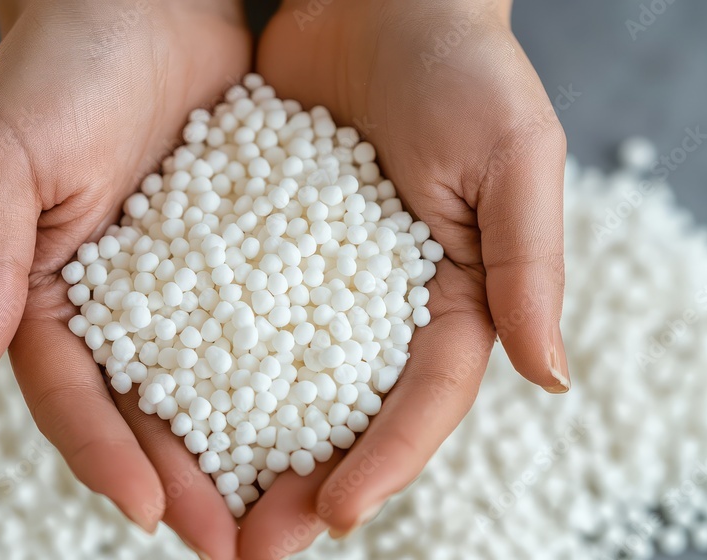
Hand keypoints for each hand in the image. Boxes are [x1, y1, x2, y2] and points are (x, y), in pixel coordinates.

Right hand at [0, 1, 249, 556]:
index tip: (152, 511)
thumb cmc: (61, 64)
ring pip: (215, 385)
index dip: (106, 455)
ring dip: (247, 450)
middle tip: (237, 544)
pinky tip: (331, 414)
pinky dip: (293, 373)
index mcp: (50, 295)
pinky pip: (269, 323)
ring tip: (292, 505)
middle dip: (189, 480)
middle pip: (148, 411)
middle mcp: (120, 305)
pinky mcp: (245, 254)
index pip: (73, 394)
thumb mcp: (4, 155)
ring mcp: (185, 286)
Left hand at [242, 1, 569, 555]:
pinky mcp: (250, 239)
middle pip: (340, 409)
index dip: (385, 460)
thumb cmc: (464, 66)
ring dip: (237, 443)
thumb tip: (553, 380)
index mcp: (451, 297)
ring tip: (192, 502)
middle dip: (301, 479)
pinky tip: (152, 402)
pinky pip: (219, 309)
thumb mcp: (513, 158)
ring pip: (271, 376)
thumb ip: (531, 267)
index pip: (423, 399)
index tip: (337, 513)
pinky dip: (192, 358)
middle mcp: (375, 302)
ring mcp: (308, 277)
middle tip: (252, 545)